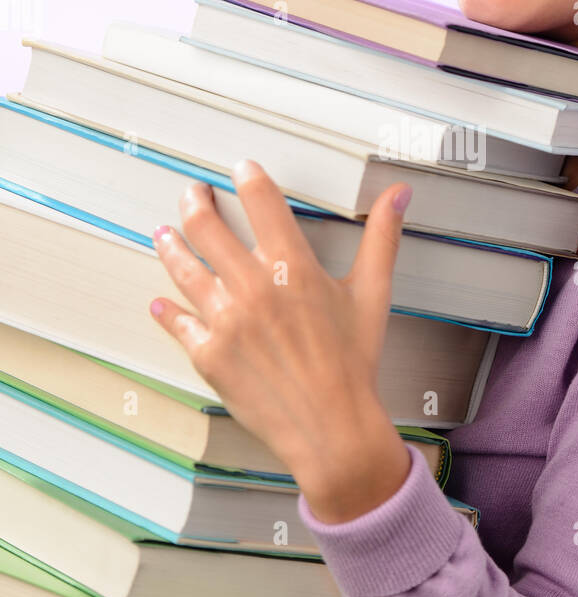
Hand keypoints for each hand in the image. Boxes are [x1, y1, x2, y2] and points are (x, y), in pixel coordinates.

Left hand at [148, 158, 413, 522]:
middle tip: (193, 193)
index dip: (248, 178)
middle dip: (196, 202)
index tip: (241, 168)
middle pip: (208, 227)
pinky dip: (167, 312)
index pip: (263, 202)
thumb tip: (399, 193)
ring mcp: (225, 320)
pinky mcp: (209, 354)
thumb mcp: (372, 294)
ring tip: (162, 232)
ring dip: (170, 245)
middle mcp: (253, 287)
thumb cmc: (354, 362)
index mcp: (292, 267)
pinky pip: (179, 324)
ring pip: (184, 269)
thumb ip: (382, 238)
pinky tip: (160, 304)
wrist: (332, 427)